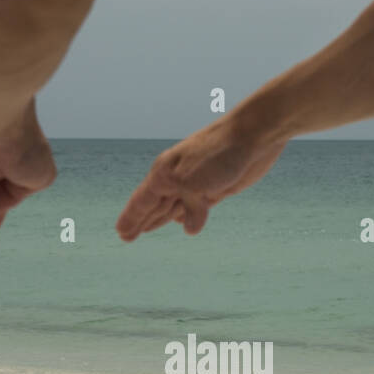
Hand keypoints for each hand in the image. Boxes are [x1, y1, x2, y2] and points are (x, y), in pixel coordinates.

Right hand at [116, 117, 286, 240]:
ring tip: (146, 231)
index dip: (131, 219)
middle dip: (141, 222)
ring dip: (160, 219)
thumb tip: (189, 230)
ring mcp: (196, 184)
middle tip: (126, 237)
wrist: (252, 136)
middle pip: (153, 206)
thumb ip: (191, 209)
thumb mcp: (196, 185)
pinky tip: (182, 225)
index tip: (121, 233)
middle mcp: (176, 179)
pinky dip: (187, 217)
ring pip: (172, 207)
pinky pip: (194, 208)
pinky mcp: (215, 189)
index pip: (142, 201)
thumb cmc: (218, 154)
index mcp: (165, 173)